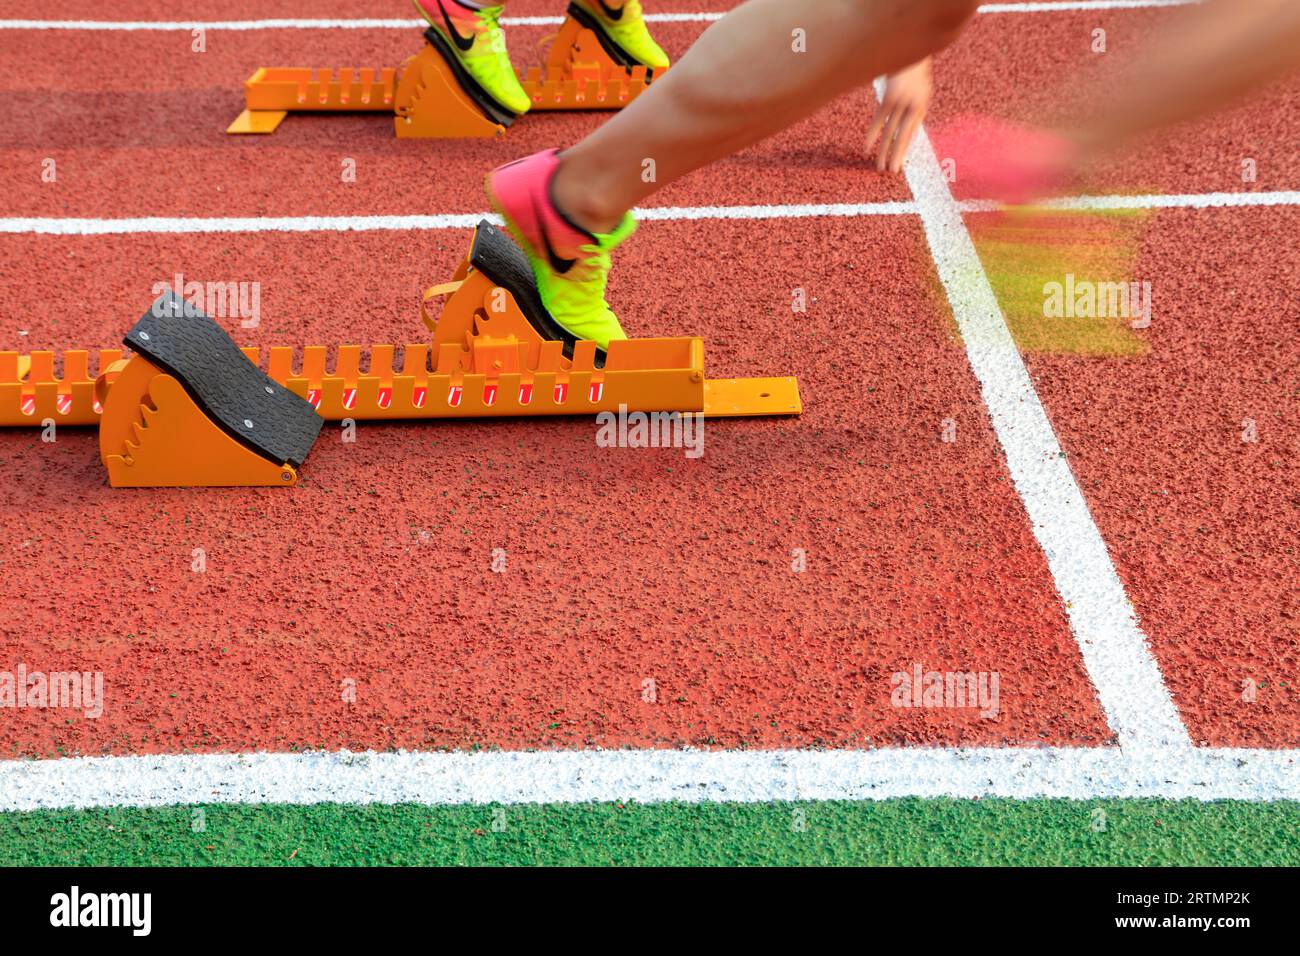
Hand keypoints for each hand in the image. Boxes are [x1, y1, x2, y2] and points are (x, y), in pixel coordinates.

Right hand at [866, 58, 932, 172]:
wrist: (911, 47)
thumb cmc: (913, 67)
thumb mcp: (919, 86)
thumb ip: (913, 106)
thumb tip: (904, 127)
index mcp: (922, 106)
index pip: (911, 133)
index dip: (904, 149)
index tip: (898, 163)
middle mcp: (914, 107)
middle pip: (902, 137)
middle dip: (896, 156)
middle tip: (891, 173)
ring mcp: (901, 103)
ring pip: (891, 133)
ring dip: (884, 152)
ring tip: (880, 168)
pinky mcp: (889, 99)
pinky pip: (879, 121)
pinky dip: (872, 135)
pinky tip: (866, 148)